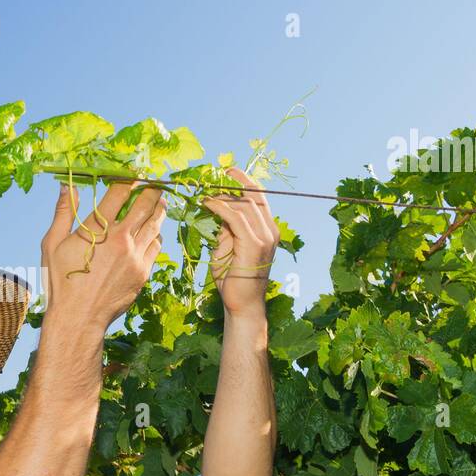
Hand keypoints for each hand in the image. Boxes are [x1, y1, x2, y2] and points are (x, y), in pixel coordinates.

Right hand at [39, 180, 166, 335]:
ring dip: (159, 208)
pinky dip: (157, 234)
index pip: (120, 192)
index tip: (134, 173)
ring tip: (161, 200)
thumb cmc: (60, 281)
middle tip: (155, 181)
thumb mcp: (52, 244)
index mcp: (97, 228)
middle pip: (144, 203)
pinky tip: (154, 231)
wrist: (78, 317)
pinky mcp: (143, 272)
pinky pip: (156, 246)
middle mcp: (120, 238)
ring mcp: (135, 255)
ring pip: (155, 223)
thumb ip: (63, 213)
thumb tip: (67, 186)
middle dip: (151, 189)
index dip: (130, 178)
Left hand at [200, 167, 279, 317]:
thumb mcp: (227, 247)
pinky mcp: (254, 245)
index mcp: (267, 230)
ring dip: (222, 197)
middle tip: (213, 177)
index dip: (245, 181)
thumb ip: (226, 229)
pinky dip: (221, 208)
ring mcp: (265, 238)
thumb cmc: (232, 279)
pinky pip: (236, 218)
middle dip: (233, 183)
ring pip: (245, 205)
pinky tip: (208, 205)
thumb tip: (216, 212)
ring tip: (204, 196)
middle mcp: (270, 231)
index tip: (229, 171)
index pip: (260, 198)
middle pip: (254, 196)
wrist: (241, 304)